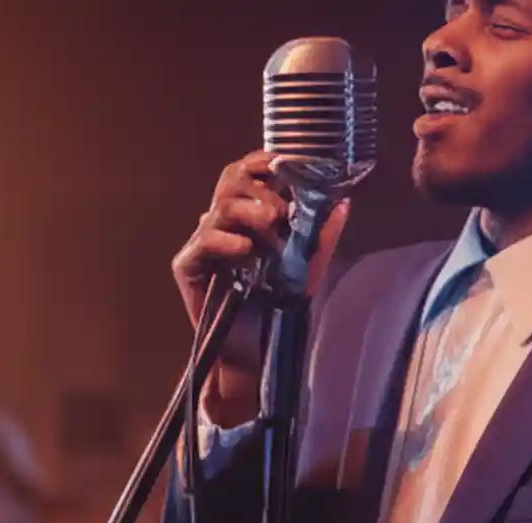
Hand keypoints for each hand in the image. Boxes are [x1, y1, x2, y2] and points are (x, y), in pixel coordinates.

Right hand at [171, 150, 350, 424]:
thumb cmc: (277, 308)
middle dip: (259, 189)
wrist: (257, 352)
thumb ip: (322, 235)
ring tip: (269, 228)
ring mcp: (202, 243)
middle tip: (279, 212)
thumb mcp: (307, 267)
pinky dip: (224, 242)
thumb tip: (343, 202)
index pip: (248, 173)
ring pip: (219, 208)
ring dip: (247, 213)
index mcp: (248, 215)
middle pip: (231, 181)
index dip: (264, 162)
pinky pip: (202, 243)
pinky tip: (244, 251)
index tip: (286, 164)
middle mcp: (222, 223)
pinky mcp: (188, 266)